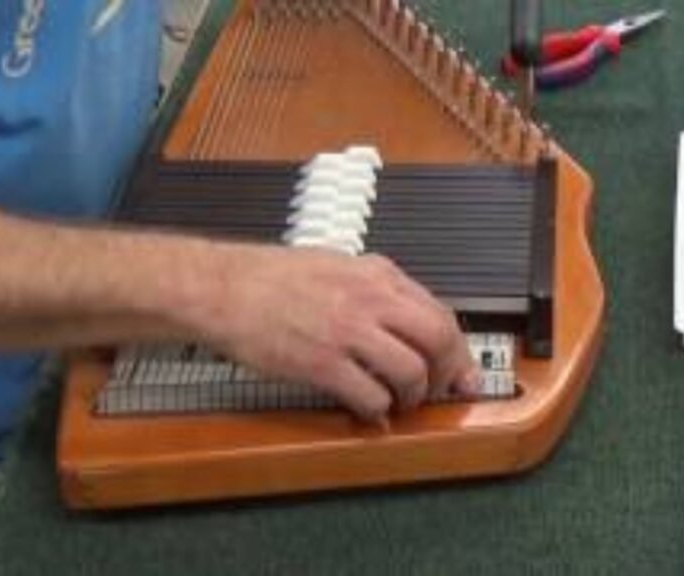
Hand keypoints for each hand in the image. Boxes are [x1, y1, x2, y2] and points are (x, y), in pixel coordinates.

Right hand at [187, 245, 480, 422]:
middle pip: (438, 339)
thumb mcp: (337, 265)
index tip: (463, 369)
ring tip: (399, 402)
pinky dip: (377, 412)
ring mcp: (347, 331)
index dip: (457, 348)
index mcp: (377, 274)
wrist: (220, 287)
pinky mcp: (322, 363)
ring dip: (412, 396)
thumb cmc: (270, 277)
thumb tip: (408, 322)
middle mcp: (370, 298)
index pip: (439, 311)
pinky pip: (370, 396)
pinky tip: (370, 413)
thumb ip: (376, 290)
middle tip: (442, 391)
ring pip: (411, 371)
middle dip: (448, 372)